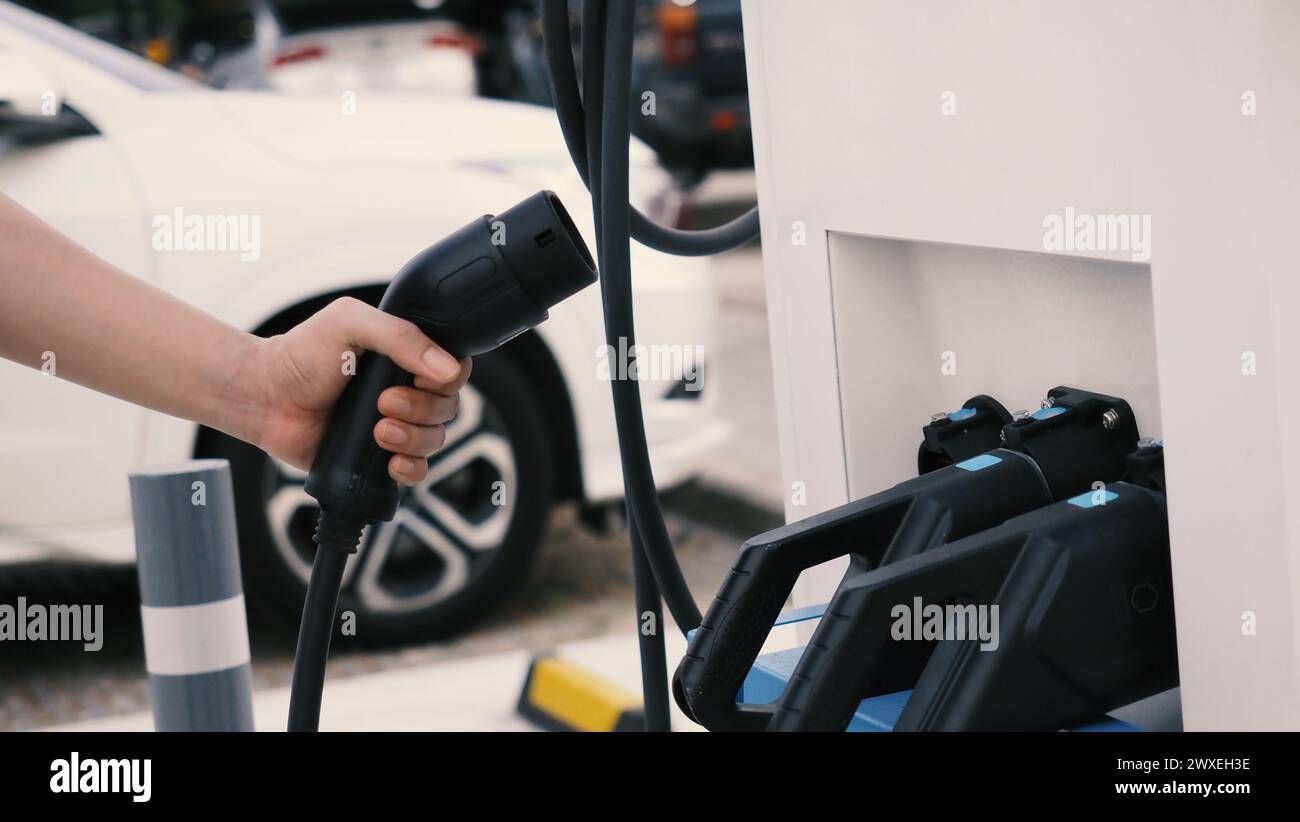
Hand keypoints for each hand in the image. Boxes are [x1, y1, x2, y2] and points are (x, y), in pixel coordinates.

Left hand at [242, 297, 469, 483]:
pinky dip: (411, 468)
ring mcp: (396, 423)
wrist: (265, 397)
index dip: (446, 378)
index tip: (419, 378)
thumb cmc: (300, 355)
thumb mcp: (350, 323)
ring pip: (435, 439)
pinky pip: (418, 470)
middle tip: (384, 402)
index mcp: (406, 354)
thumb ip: (400, 336)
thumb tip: (446, 366)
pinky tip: (391, 461)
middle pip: (448, 407)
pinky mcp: (380, 456)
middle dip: (422, 409)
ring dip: (413, 438)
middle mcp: (406, 388)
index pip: (455, 368)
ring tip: (378, 431)